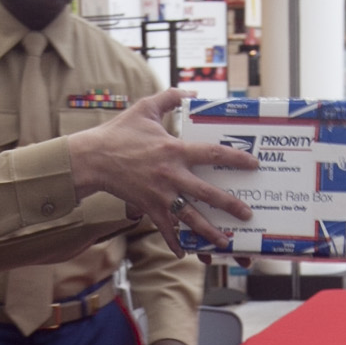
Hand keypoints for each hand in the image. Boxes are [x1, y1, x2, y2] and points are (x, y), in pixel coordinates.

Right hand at [68, 89, 255, 245]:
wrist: (92, 158)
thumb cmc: (118, 133)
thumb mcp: (145, 107)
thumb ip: (171, 97)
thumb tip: (191, 91)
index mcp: (175, 150)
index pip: (212, 153)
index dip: (235, 158)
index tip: (253, 164)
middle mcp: (172, 176)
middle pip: (207, 193)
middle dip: (229, 205)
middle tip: (246, 213)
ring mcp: (160, 195)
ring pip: (190, 217)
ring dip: (208, 231)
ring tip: (225, 241)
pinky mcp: (148, 207)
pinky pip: (164, 228)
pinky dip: (174, 242)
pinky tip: (184, 253)